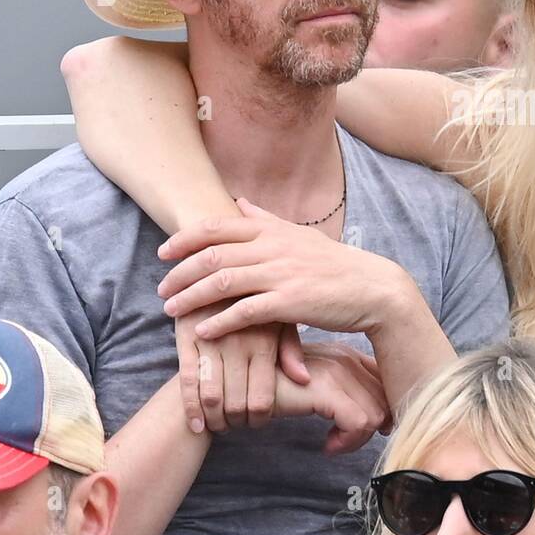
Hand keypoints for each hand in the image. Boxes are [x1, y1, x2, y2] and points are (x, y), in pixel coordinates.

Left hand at [157, 198, 415, 341]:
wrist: (373, 289)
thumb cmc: (335, 265)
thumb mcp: (300, 235)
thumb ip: (266, 219)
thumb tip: (239, 201)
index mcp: (273, 231)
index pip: (217, 228)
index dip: (185, 239)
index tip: (163, 253)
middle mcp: (274, 248)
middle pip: (212, 255)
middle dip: (180, 273)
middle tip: (162, 289)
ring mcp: (282, 275)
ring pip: (222, 282)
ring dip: (191, 297)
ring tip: (172, 311)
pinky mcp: (290, 303)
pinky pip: (245, 312)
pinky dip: (219, 322)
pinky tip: (203, 333)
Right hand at [174, 306, 307, 433]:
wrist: (220, 262)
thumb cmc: (259, 294)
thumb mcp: (281, 316)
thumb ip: (290, 348)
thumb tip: (304, 380)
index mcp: (265, 339)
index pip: (263, 397)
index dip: (260, 417)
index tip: (257, 422)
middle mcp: (238, 341)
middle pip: (236, 402)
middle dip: (236, 422)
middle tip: (237, 426)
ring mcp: (210, 339)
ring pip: (211, 396)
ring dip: (214, 419)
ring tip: (218, 425)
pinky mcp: (185, 336)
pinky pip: (187, 381)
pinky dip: (190, 408)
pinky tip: (196, 425)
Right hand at [277, 342, 393, 454]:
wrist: (233, 386)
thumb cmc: (269, 387)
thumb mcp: (310, 384)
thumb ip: (340, 390)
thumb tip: (379, 417)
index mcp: (343, 352)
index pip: (383, 380)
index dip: (380, 408)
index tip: (359, 428)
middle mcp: (343, 356)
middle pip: (384, 397)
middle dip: (371, 427)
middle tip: (345, 441)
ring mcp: (335, 371)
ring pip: (376, 413)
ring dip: (358, 438)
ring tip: (333, 444)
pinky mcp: (325, 390)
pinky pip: (360, 423)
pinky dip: (348, 442)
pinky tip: (328, 447)